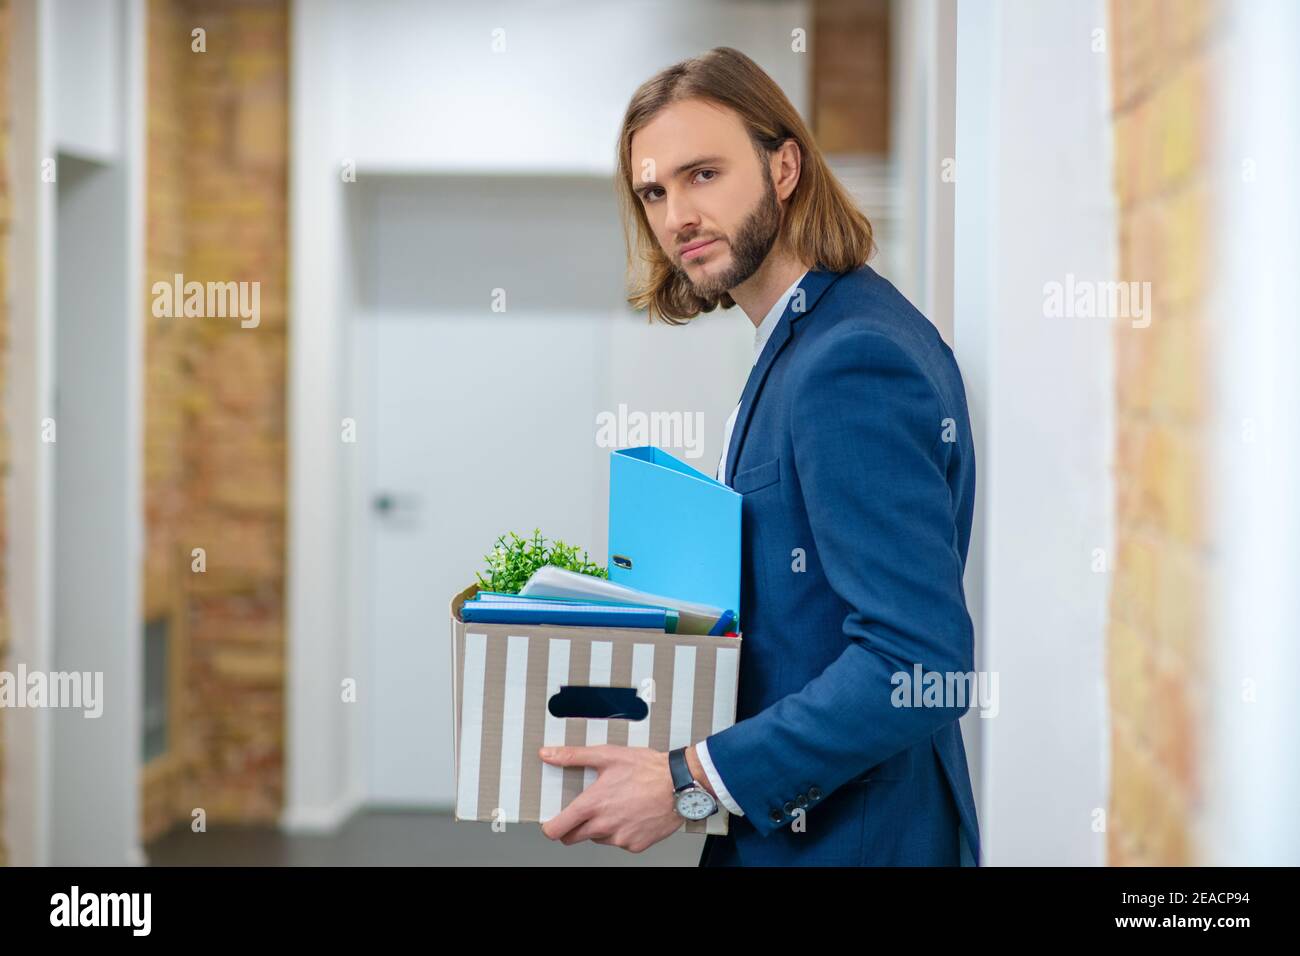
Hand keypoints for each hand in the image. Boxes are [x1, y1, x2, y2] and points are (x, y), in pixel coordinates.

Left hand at [538, 745, 683, 852]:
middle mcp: (604, 826)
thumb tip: (548, 754)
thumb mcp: (607, 755)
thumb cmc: (647, 769)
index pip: (556, 830)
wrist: (679, 784)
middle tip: (586, 811)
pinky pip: (620, 842)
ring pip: (598, 839)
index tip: (553, 822)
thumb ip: (573, 756)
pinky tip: (632, 814)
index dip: (551, 827)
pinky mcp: (635, 845)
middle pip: (572, 838)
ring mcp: (620, 838)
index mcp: (592, 805)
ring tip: (617, 806)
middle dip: (573, 827)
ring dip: (600, 827)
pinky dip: (622, 831)